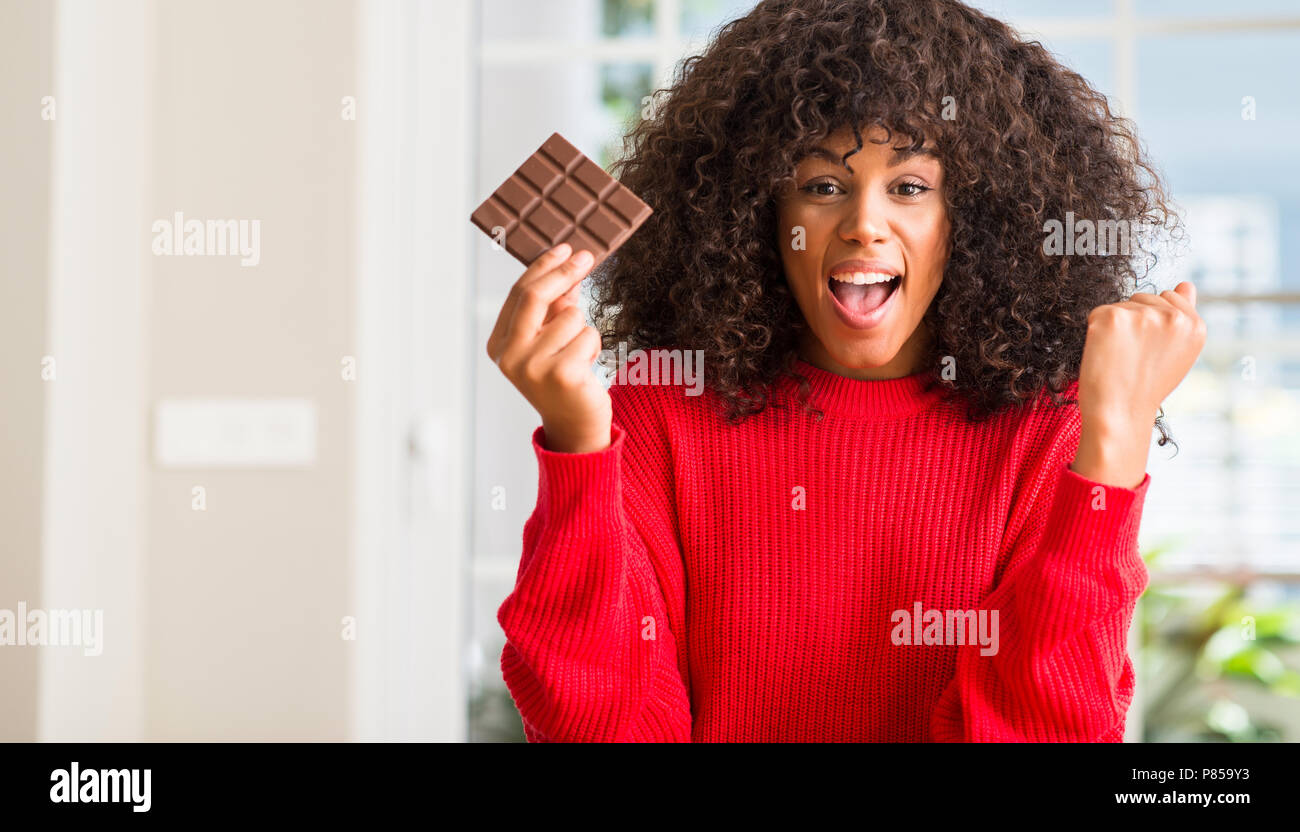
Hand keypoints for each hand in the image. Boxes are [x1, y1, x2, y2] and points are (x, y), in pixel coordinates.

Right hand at [486, 243, 611, 453]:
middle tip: (587, 256)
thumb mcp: (551, 338)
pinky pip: (588, 335)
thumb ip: (554, 305)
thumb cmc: (563, 376)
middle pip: (536, 296)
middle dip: (564, 271)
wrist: (574, 425)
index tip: (565, 248)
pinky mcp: (561, 374)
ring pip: (571, 317)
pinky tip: (585, 367)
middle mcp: (509, 355)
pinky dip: (593, 346)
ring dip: (583, 329)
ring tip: (577, 354)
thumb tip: (569, 265)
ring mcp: (532, 367)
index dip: (544, 266)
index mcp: (499, 344)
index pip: (519, 293)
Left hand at [1071, 281, 1206, 486]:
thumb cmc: (1145, 387)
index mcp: (1195, 325)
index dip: (1154, 322)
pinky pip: (1098, 312)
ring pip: (1121, 305)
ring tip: (1121, 357)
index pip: (1170, 296)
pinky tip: (1105, 354)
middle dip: (1135, 321)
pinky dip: (1096, 331)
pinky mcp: (1112, 317)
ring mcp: (1142, 315)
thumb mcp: (1176, 352)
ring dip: (1116, 327)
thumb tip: (1186, 283)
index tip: (1151, 348)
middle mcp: (1173, 317)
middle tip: (1134, 356)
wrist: (1119, 414)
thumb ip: (1183, 316)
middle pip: (1143, 297)